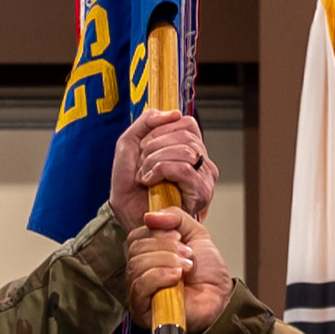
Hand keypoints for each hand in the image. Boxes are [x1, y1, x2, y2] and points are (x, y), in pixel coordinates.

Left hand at [111, 109, 217, 226]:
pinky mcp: (201, 192)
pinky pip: (183, 167)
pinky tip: (150, 182)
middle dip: (153, 147)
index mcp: (189, 149)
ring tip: (144, 177)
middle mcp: (202, 162)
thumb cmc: (131, 191)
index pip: (185, 122)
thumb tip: (172, 113)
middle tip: (142, 167)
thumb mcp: (129, 146)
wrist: (129, 220)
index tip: (144, 150)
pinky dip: (159, 170)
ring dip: (154, 161)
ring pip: (184, 149)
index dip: (160, 130)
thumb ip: (146, 122)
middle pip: (184, 134)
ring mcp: (204, 177)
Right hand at [127, 207, 232, 331]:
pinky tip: (176, 277)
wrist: (221, 298)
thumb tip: (150, 216)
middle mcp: (140, 272)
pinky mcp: (142, 309)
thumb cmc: (209, 273)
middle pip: (136, 249)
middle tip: (187, 254)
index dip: (156, 232)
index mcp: (148, 254)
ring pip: (137, 265)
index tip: (179, 235)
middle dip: (165, 247)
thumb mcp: (196, 233)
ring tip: (186, 267)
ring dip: (166, 261)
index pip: (136, 236)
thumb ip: (176, 217)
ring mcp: (139, 291)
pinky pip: (140, 285)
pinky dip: (160, 276)